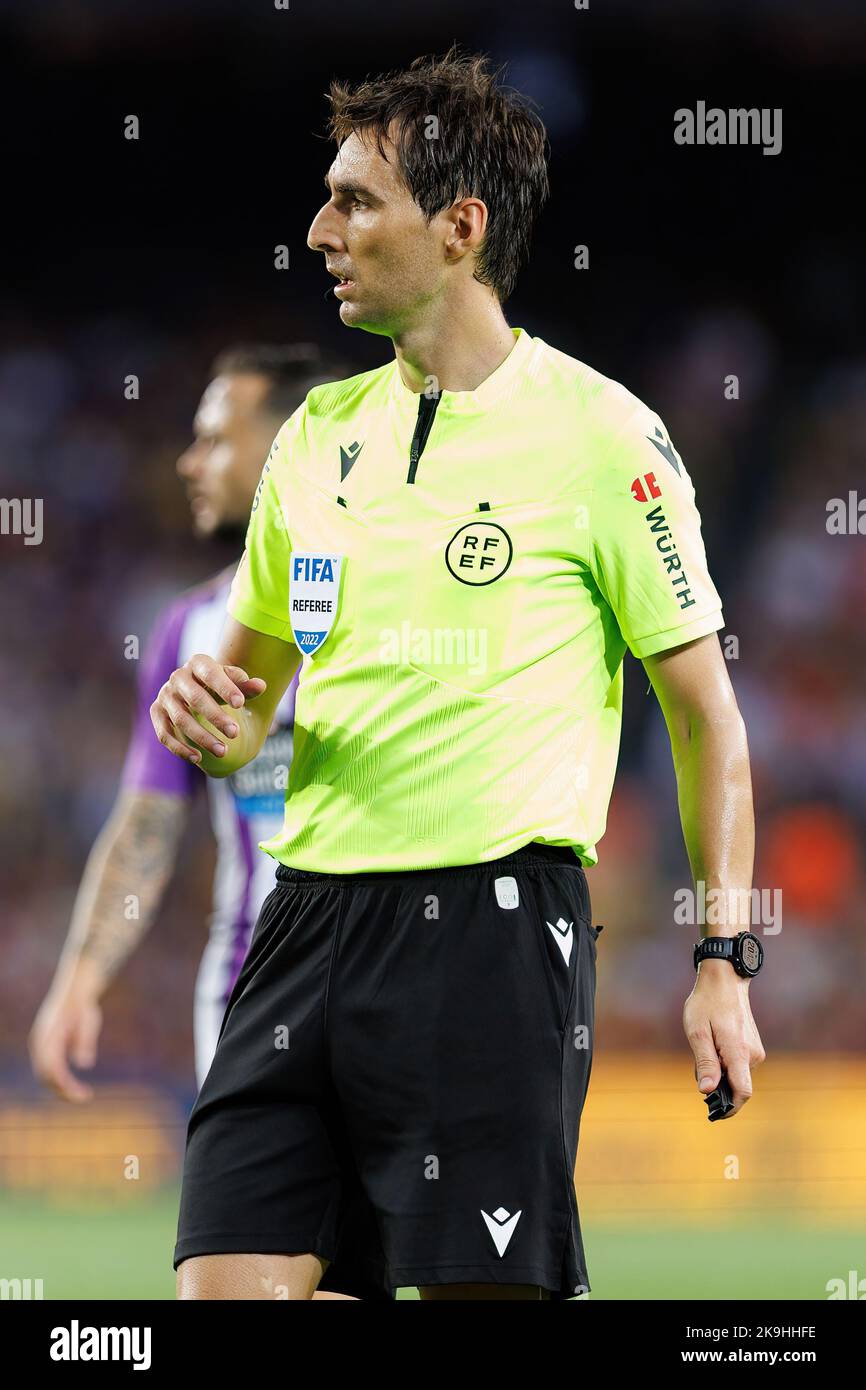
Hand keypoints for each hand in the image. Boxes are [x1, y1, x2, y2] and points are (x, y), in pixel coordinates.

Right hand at [29, 980, 103, 1102]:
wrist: (73, 992)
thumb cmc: (83, 1006)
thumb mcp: (89, 1021)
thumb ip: (85, 1041)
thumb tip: (85, 1064)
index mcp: (48, 1036)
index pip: (52, 1068)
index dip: (65, 1084)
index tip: (81, 1095)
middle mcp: (39, 1043)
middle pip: (45, 1075)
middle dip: (63, 1090)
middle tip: (85, 1097)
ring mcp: (39, 1045)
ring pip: (44, 1074)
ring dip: (60, 1087)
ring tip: (82, 1094)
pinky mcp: (43, 1048)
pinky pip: (47, 1069)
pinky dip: (59, 1080)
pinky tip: (74, 1085)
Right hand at [150, 655, 266, 764]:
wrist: (196, 688)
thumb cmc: (220, 685)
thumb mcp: (234, 683)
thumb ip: (246, 686)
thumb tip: (261, 686)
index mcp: (198, 663)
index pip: (210, 673)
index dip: (225, 688)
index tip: (240, 704)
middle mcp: (178, 677)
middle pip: (195, 698)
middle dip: (216, 717)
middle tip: (235, 733)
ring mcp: (165, 695)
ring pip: (181, 719)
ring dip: (202, 737)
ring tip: (223, 751)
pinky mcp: (156, 713)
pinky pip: (164, 733)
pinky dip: (180, 747)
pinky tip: (199, 758)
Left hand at [683, 960, 765, 1116]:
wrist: (724, 980)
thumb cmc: (707, 1004)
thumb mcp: (698, 1033)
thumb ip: (705, 1063)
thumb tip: (706, 1091)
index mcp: (739, 1053)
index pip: (742, 1092)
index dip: (730, 1107)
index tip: (714, 1113)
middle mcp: (752, 1055)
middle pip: (737, 1085)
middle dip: (717, 1086)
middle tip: (698, 1069)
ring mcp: (755, 1050)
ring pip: (736, 1075)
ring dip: (720, 1073)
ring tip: (705, 1048)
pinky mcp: (753, 1047)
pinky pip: (739, 1065)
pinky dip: (725, 1064)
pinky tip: (713, 1045)